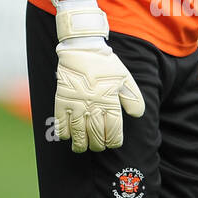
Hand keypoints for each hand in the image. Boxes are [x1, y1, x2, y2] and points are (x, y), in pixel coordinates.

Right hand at [49, 0, 144, 151]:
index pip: (113, 132)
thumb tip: (137, 115)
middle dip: (98, 145)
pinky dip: (64, 133)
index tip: (112, 143)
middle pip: (95, 136)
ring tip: (81, 147)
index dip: (113, 141)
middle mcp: (93, 106)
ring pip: (78, 134)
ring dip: (80, 144)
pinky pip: (61, 124)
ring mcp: (76, 105)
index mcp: (110, 102)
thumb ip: (133, 99)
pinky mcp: (61, 101)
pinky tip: (67, 136)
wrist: (82, 49)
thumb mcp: (125, 79)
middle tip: (98, 146)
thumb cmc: (106, 65)